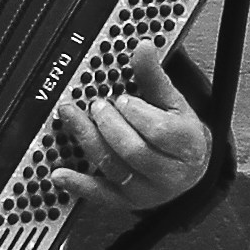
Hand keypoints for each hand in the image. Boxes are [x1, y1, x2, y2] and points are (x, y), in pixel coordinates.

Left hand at [52, 41, 211, 229]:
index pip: (160, 132)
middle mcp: (169, 173)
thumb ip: (155, 77)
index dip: (136, 114)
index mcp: (187, 145)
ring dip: (88, 141)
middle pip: (133, 151)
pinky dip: (78, 184)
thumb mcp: (174, 103)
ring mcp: (146, 191)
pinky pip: (99, 195)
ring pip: (113, 168)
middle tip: (96, 105)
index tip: (122, 98)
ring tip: (73, 118)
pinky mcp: (126, 201)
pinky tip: (59, 173)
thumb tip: (143, 48)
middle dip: (109, 125)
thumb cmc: (181, 136)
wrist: (189, 170)